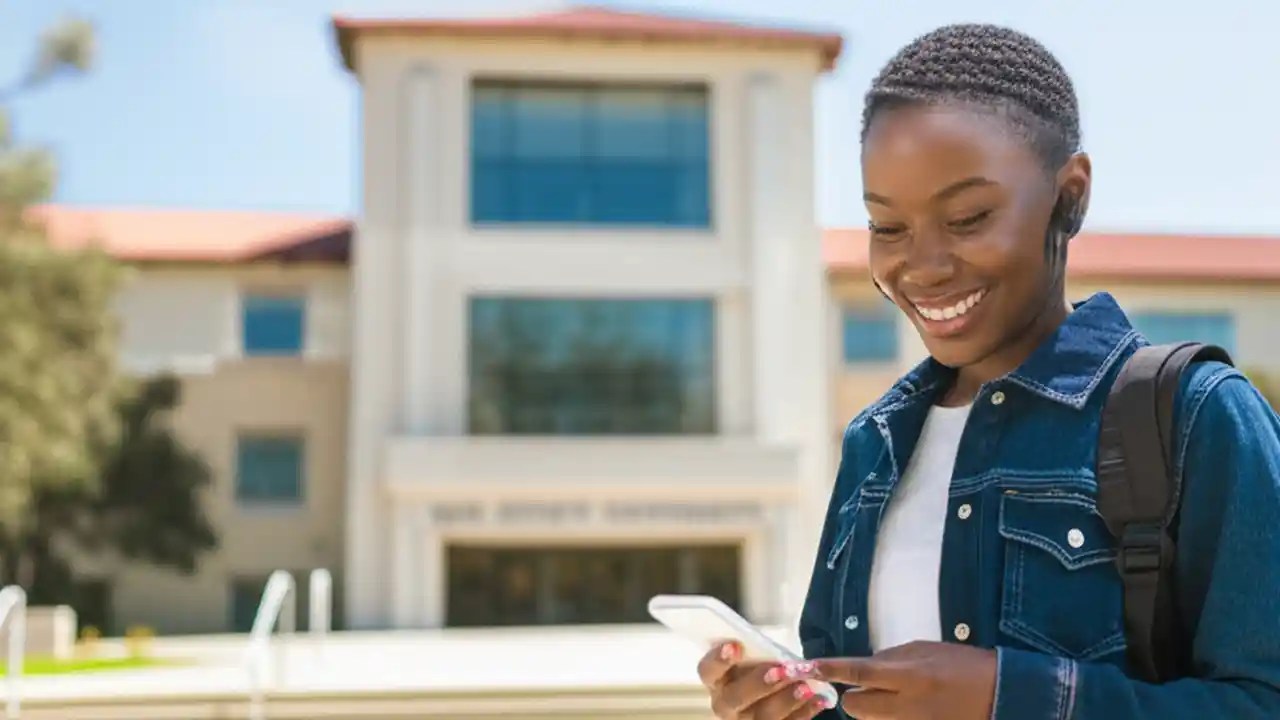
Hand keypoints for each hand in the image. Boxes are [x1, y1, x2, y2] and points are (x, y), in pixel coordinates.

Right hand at [698, 640, 836, 718]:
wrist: (770, 690)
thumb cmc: (759, 666)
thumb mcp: (753, 656)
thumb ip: (757, 652)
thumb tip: (773, 648)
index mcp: (716, 679)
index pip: (707, 670)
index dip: (719, 659)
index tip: (736, 646)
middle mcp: (725, 704)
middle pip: (735, 698)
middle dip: (759, 683)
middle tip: (782, 670)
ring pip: (763, 717)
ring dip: (787, 700)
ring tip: (807, 686)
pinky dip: (804, 712)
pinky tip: (819, 699)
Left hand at [815, 641, 996, 719]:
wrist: (1000, 695)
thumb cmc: (963, 666)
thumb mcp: (925, 650)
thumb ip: (891, 658)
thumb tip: (864, 666)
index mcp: (908, 675)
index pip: (858, 671)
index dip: (830, 670)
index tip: (808, 667)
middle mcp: (905, 705)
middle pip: (855, 706)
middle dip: (854, 696)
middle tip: (870, 687)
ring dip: (873, 709)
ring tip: (896, 698)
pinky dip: (890, 718)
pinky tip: (909, 708)